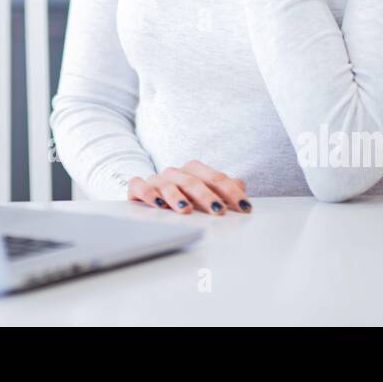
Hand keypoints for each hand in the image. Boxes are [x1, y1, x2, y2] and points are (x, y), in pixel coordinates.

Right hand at [127, 160, 251, 214]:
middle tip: (218, 211)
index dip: (232, 192)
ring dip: (177, 197)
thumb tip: (241, 185)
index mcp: (194, 171)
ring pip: (168, 184)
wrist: (149, 193)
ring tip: (186, 210)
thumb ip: (222, 189)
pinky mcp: (138, 187)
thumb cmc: (182, 196)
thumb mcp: (204, 194)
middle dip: (207, 196)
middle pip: (193, 181)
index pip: (217, 178)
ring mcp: (157, 179)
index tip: (244, 208)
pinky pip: (140, 186)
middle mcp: (176, 172)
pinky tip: (158, 205)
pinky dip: (149, 194)